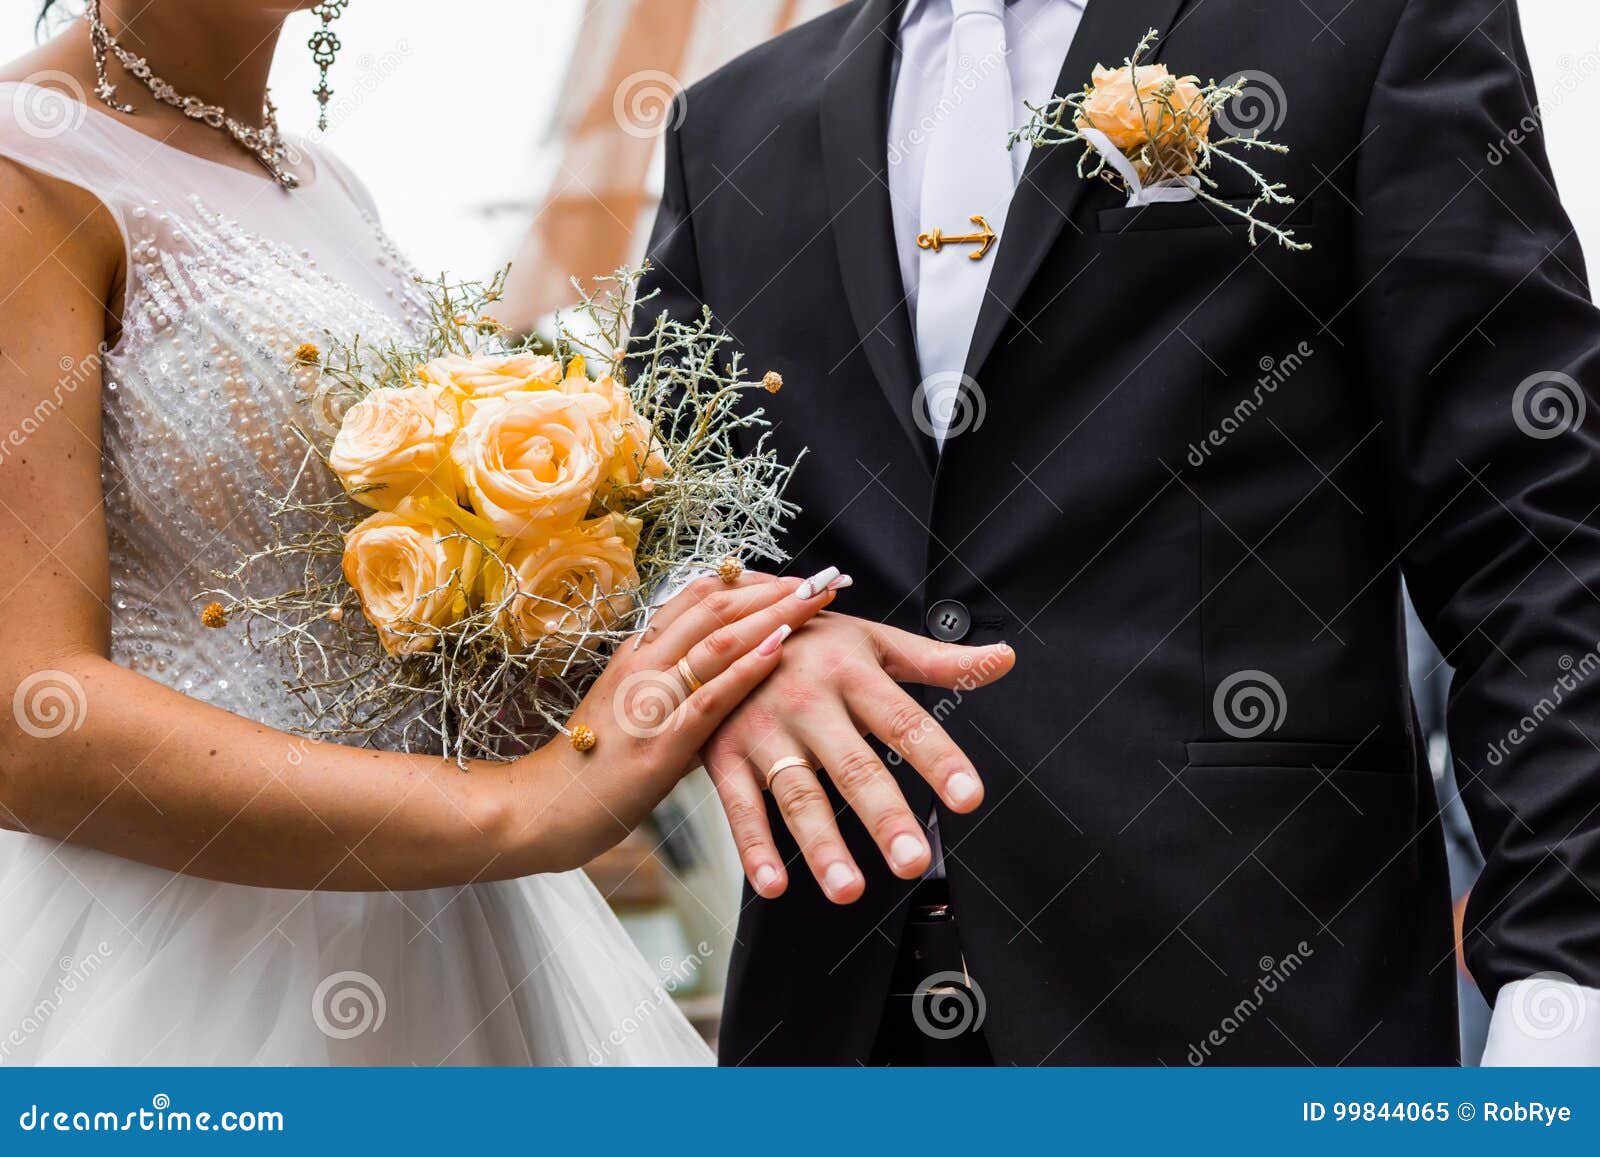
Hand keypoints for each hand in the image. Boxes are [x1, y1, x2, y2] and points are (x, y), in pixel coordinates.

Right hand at [516, 570, 846, 867]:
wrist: (539, 810)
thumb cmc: (587, 768)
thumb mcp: (628, 713)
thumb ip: (670, 691)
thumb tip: (722, 680)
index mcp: (634, 655)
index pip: (695, 597)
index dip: (747, 581)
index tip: (788, 577)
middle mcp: (641, 666)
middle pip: (713, 608)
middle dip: (771, 589)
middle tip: (819, 579)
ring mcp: (648, 701)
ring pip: (715, 642)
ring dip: (771, 616)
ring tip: (813, 601)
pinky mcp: (658, 743)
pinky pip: (709, 697)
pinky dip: (748, 669)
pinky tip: (781, 650)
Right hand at [701, 593, 1014, 902]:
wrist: (720, 627)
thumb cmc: (811, 641)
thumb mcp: (872, 641)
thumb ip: (938, 660)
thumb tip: (1007, 659)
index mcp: (851, 673)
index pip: (904, 721)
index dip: (939, 759)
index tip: (970, 798)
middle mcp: (807, 701)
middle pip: (853, 766)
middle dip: (884, 816)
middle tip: (914, 863)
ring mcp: (762, 729)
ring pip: (797, 795)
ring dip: (821, 846)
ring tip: (849, 892)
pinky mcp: (723, 754)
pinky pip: (739, 807)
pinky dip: (753, 847)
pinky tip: (773, 887)